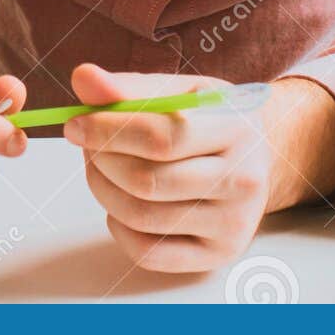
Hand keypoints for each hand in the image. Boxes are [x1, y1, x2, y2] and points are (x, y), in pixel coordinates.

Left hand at [64, 62, 270, 272]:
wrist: (260, 155)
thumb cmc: (210, 117)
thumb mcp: (179, 89)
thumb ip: (128, 86)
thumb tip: (82, 79)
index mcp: (235, 127)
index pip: (161, 137)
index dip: (107, 131)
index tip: (74, 124)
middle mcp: (242, 180)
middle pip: (148, 181)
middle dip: (102, 160)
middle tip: (86, 143)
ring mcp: (234, 224)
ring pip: (143, 217)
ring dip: (104, 189)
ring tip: (100, 165)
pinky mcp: (219, 255)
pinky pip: (150, 253)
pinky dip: (118, 227)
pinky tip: (119, 201)